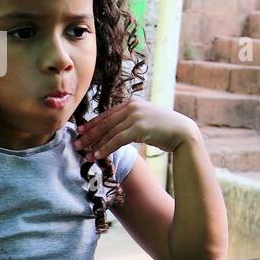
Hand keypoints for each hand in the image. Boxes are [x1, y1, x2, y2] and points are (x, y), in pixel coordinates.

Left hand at [73, 99, 199, 160]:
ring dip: (95, 144)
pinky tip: (98, 156)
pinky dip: (106, 148)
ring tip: (85, 154)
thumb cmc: (165, 129)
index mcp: (131, 103)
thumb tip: (118, 130)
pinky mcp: (139, 128)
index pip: (107, 114)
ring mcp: (135, 116)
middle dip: (90, 135)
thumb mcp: (146, 120)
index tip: (82, 131)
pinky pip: (117, 140)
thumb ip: (131, 121)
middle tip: (77, 143)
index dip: (93, 124)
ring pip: (109, 132)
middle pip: (105, 123)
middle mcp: (131, 107)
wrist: (183, 132)